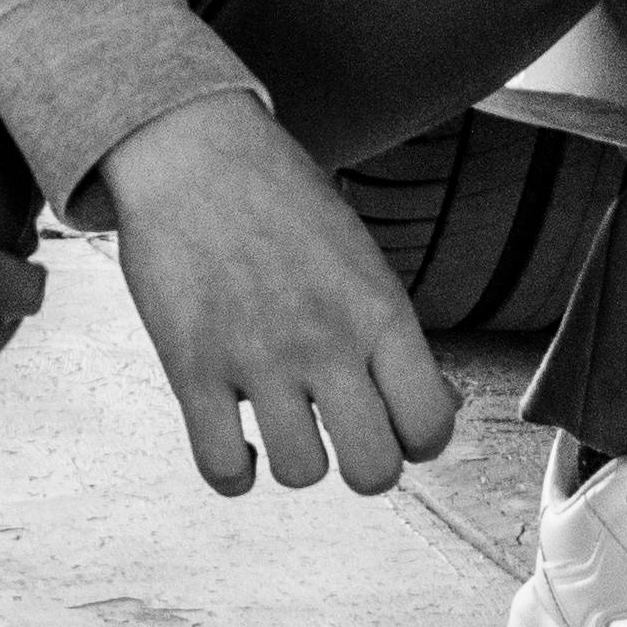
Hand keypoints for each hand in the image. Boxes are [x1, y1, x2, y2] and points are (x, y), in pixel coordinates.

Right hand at [88, 90, 461, 496]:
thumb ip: (391, 333)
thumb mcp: (359, 256)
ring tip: (285, 424)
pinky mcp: (191, 369)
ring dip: (296, 460)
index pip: (430, 425)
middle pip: (374, 472)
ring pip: (300, 475)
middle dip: (365, 466)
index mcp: (379, 309)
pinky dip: (235, 472)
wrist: (194, 151)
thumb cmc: (283, 202)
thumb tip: (435, 405)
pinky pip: (222, 469)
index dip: (418, 440)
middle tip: (344, 436)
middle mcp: (325, 340)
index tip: (395, 422)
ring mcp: (256, 358)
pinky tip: (239, 441)